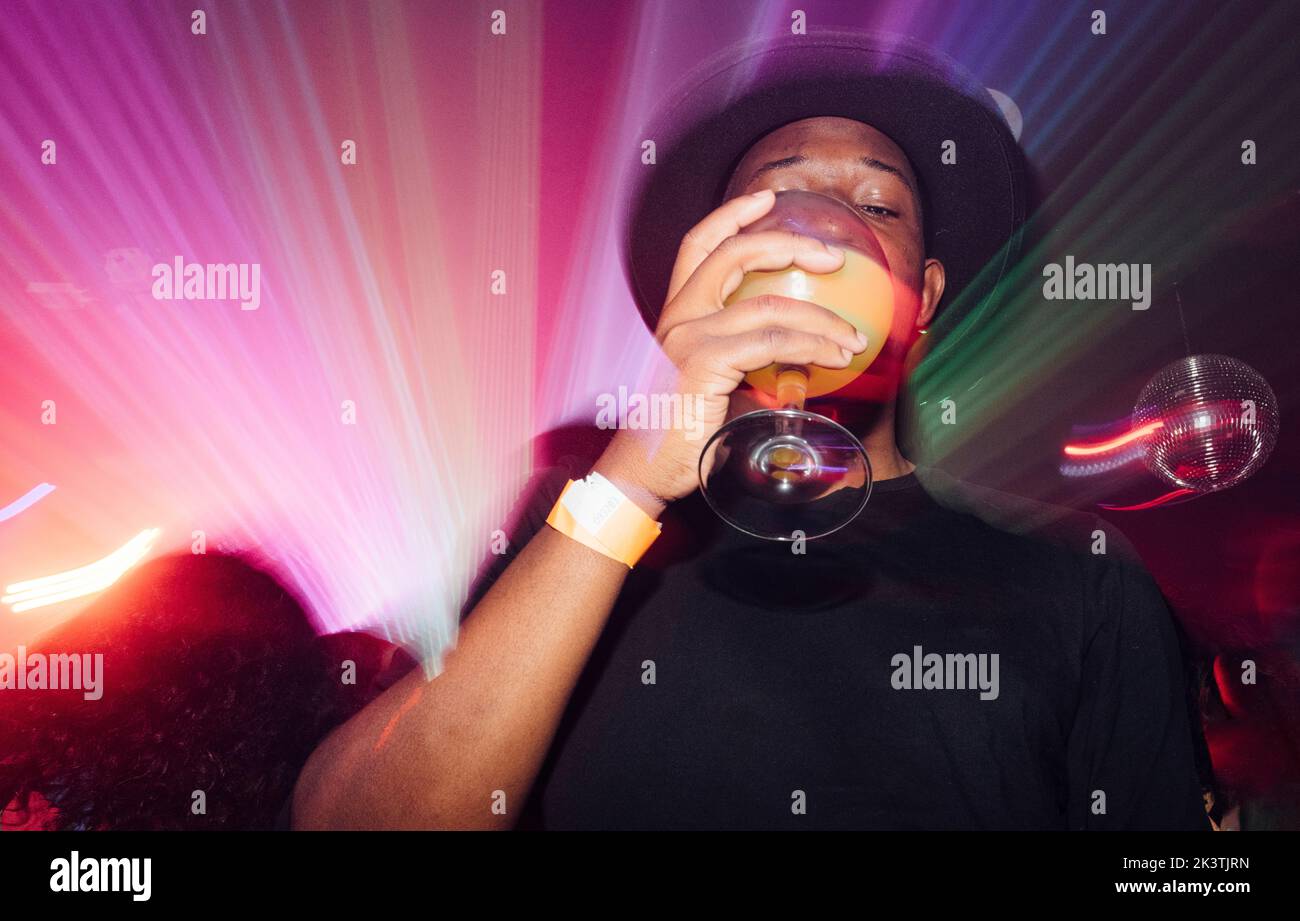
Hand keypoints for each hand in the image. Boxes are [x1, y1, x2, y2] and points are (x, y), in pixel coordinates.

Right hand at [595, 189, 868, 512]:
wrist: (644, 474)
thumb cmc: (680, 436)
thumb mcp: (717, 387)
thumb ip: (750, 365)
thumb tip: (800, 362)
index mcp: (677, 316)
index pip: (699, 247)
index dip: (733, 215)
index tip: (768, 198)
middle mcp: (677, 317)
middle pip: (734, 254)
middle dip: (790, 246)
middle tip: (832, 257)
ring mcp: (686, 337)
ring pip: (768, 305)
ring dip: (821, 319)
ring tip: (852, 337)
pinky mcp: (701, 364)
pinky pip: (770, 342)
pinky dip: (811, 346)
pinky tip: (833, 357)